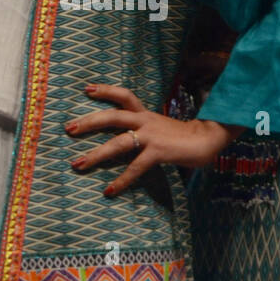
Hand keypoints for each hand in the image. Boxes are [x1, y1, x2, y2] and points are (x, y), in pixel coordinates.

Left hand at [65, 82, 239, 196]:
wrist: (210, 138)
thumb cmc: (186, 137)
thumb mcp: (162, 128)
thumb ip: (146, 131)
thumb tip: (129, 140)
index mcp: (146, 114)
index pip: (124, 96)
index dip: (105, 91)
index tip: (87, 89)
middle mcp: (145, 121)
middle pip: (112, 116)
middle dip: (88, 122)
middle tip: (69, 128)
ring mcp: (151, 136)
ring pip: (117, 142)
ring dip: (95, 154)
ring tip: (77, 164)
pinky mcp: (158, 152)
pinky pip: (135, 168)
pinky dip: (121, 180)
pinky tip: (109, 191)